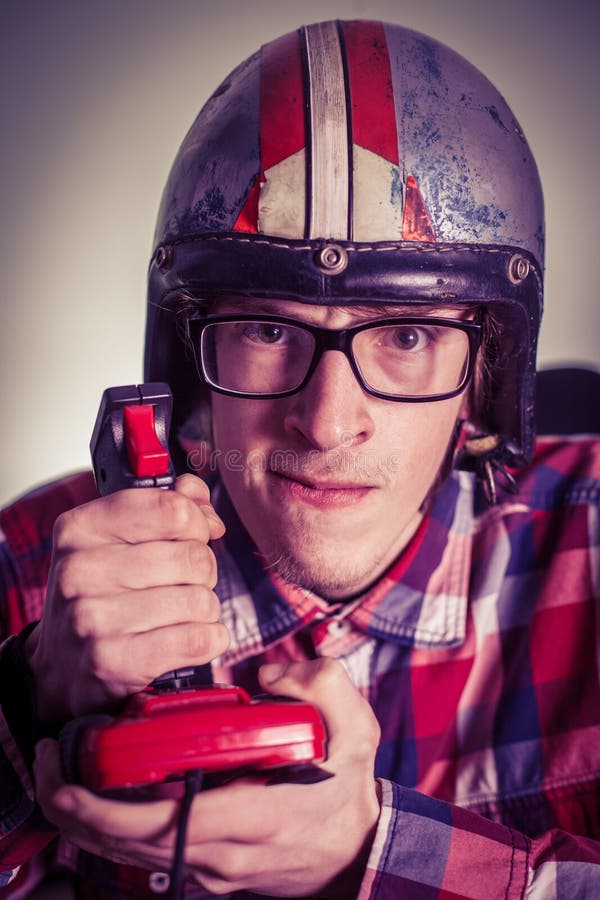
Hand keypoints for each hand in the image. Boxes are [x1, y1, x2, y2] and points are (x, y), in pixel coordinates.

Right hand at [26, 474, 229, 725]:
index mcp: (80, 529)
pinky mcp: (113, 662)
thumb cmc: (96, 597)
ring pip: (199, 600)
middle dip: (203, 572)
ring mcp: (92, 619)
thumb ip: (164, 507)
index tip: (193, 535)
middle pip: (193, 556)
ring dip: (205, 610)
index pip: (172, 508)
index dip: (197, 522)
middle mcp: (80, 571)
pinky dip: (210, 640)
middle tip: (184, 584)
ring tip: (181, 615)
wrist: (58, 669)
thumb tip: (199, 497)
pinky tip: (193, 639)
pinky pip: (197, 640)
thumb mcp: (114, 541)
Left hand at [34, 659, 381, 896]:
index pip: (166, 822)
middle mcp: (223, 851)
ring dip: (86, 822)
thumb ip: (320, 685)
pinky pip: (146, 856)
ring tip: (57, 776)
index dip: (108, 807)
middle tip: (46, 764)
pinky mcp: (206, 871)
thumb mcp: (355, 731)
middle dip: (75, 810)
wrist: (355, 854)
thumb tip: (266, 671)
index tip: (72, 770)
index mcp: (254, 815)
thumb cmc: (347, 793)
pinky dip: (112, 830)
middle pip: (129, 844)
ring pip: (130, 856)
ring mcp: (211, 868)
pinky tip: (96, 797)